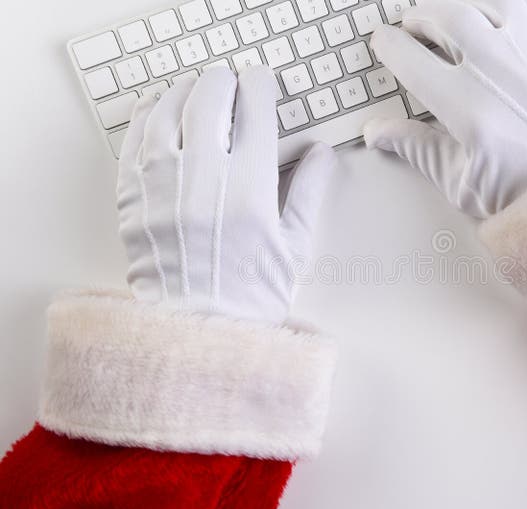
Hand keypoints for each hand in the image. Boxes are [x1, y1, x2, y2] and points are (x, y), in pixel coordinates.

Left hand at [117, 67, 335, 323]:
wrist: (196, 335)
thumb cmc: (249, 298)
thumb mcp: (294, 248)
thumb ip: (309, 193)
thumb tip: (321, 155)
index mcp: (250, 190)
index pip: (255, 111)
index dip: (260, 85)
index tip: (263, 82)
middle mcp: (202, 180)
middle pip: (208, 99)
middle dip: (223, 81)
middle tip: (231, 82)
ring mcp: (161, 187)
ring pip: (166, 110)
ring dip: (183, 90)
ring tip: (194, 89)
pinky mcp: (131, 199)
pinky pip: (133, 140)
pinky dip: (146, 114)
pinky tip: (157, 108)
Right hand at [364, 0, 526, 218]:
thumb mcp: (462, 183)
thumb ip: (418, 149)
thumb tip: (382, 133)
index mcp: (467, 107)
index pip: (412, 59)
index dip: (391, 47)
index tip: (385, 44)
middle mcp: (500, 71)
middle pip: (447, 18)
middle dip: (422, 16)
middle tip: (412, 25)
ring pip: (490, 4)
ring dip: (462, 6)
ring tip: (451, 15)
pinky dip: (510, 10)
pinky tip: (500, 19)